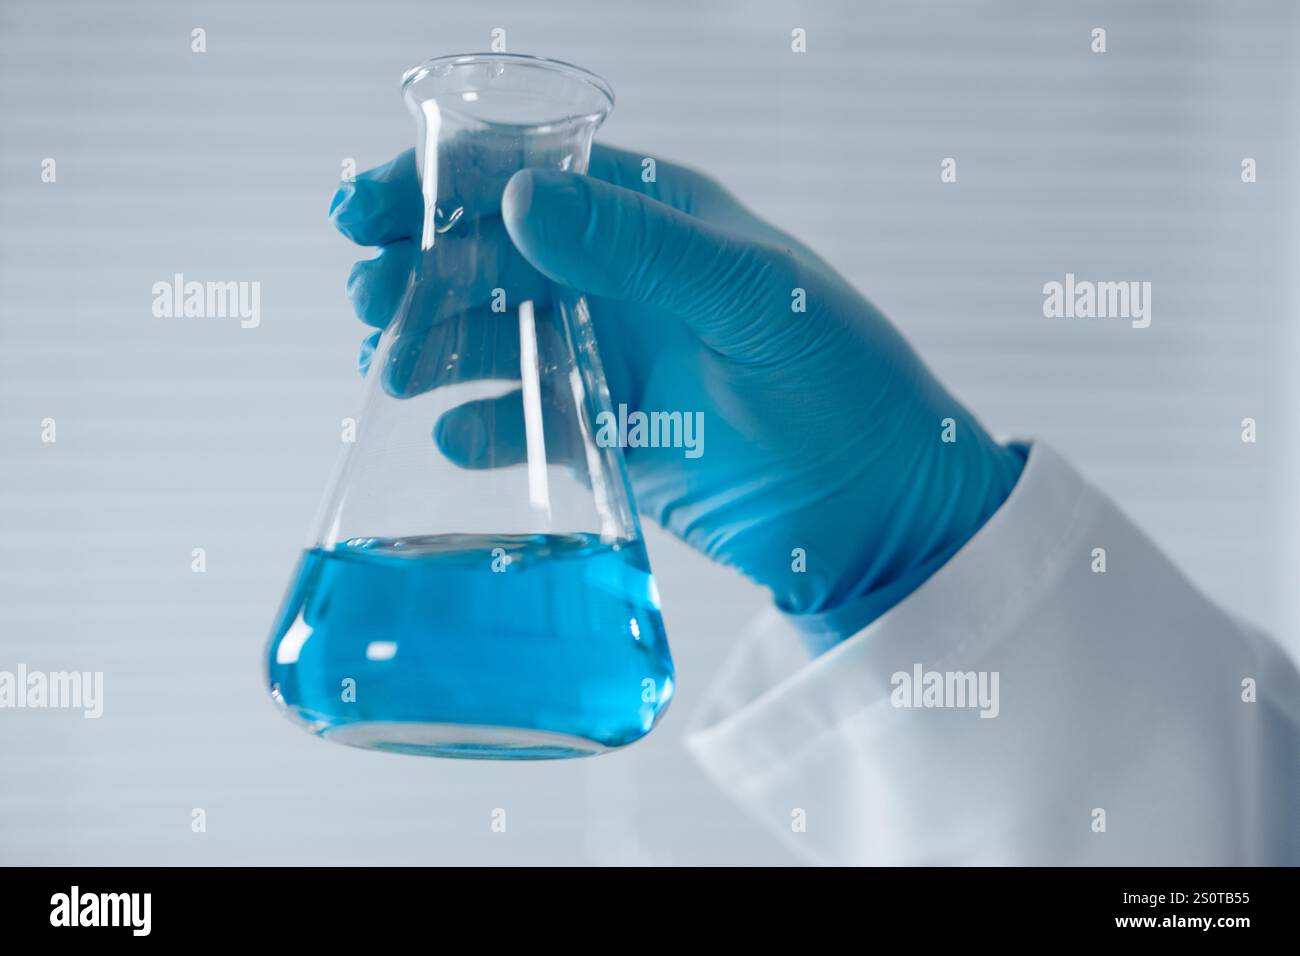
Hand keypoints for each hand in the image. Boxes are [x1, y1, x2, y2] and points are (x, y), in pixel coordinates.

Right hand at [328, 145, 1023, 643]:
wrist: (880, 507)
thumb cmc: (843, 382)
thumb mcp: (752, 298)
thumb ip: (640, 247)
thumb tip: (518, 198)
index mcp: (657, 220)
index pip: (530, 177)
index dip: (440, 185)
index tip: (365, 210)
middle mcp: (622, 282)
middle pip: (493, 260)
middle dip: (420, 273)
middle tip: (369, 302)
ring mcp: (610, 360)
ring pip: (496, 341)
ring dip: (434, 347)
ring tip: (389, 367)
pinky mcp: (607, 438)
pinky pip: (526, 426)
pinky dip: (485, 432)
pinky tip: (454, 439)